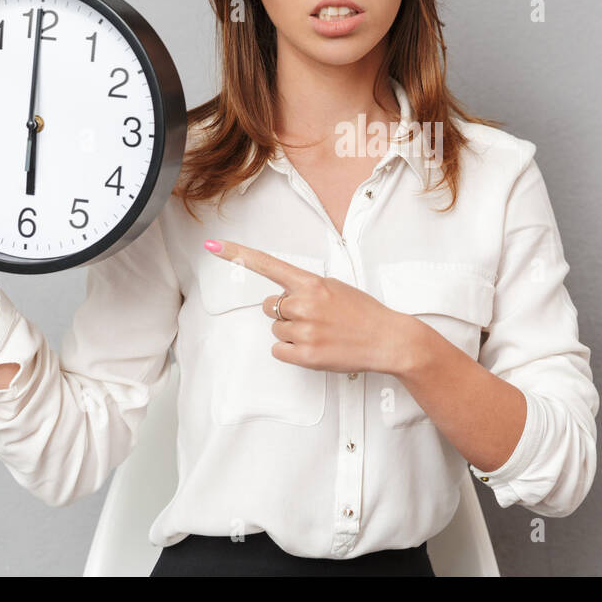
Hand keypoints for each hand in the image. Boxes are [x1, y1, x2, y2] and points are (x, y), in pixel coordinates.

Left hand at [204, 239, 412, 375]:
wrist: (387, 339)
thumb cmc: (363, 313)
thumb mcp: (335, 288)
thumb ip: (307, 289)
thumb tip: (282, 299)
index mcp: (312, 283)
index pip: (268, 265)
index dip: (238, 255)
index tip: (214, 246)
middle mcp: (305, 304)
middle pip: (269, 306)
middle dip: (284, 312)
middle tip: (313, 317)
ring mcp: (305, 331)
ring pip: (276, 330)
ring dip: (291, 333)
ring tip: (320, 333)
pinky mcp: (307, 355)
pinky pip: (279, 350)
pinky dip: (291, 351)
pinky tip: (314, 347)